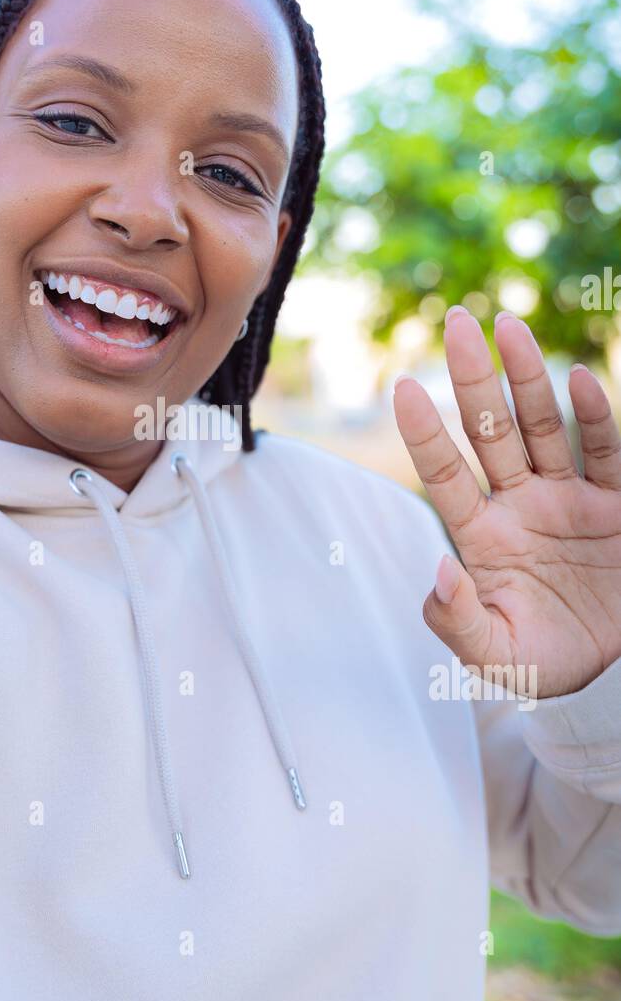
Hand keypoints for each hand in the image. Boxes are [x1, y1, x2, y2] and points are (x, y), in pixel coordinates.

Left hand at [393, 305, 620, 696]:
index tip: (401, 388)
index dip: (425, 433)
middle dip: (473, 378)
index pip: (446, 474)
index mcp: (484, 537)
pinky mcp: (617, 506)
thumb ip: (456, 620)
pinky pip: (604, 454)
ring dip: (526, 377)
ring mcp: (569, 500)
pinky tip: (578, 380)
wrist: (610, 679)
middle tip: (456, 322)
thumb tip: (437, 569)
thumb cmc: (543, 667)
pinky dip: (593, 417)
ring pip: (542, 427)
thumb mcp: (494, 655)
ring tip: (507, 326)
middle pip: (491, 430)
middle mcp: (522, 505)